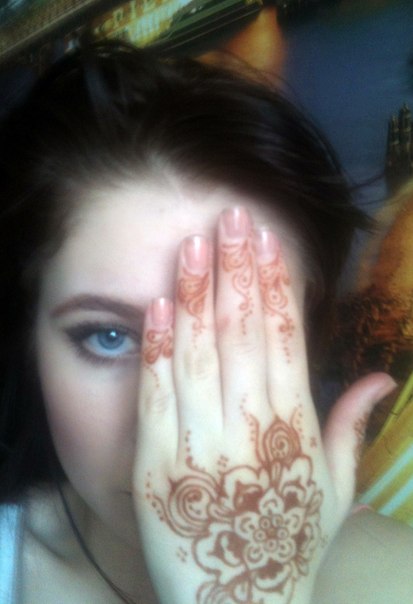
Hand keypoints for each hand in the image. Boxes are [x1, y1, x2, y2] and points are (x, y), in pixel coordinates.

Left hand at [133, 207, 394, 603]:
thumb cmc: (289, 539)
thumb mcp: (336, 489)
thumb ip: (353, 426)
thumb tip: (381, 376)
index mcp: (293, 427)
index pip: (285, 338)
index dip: (276, 285)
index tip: (267, 240)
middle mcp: (249, 425)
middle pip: (243, 332)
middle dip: (237, 269)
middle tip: (231, 217)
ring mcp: (200, 441)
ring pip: (200, 352)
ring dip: (196, 293)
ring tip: (194, 244)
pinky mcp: (156, 462)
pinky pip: (156, 395)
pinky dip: (157, 347)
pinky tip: (157, 306)